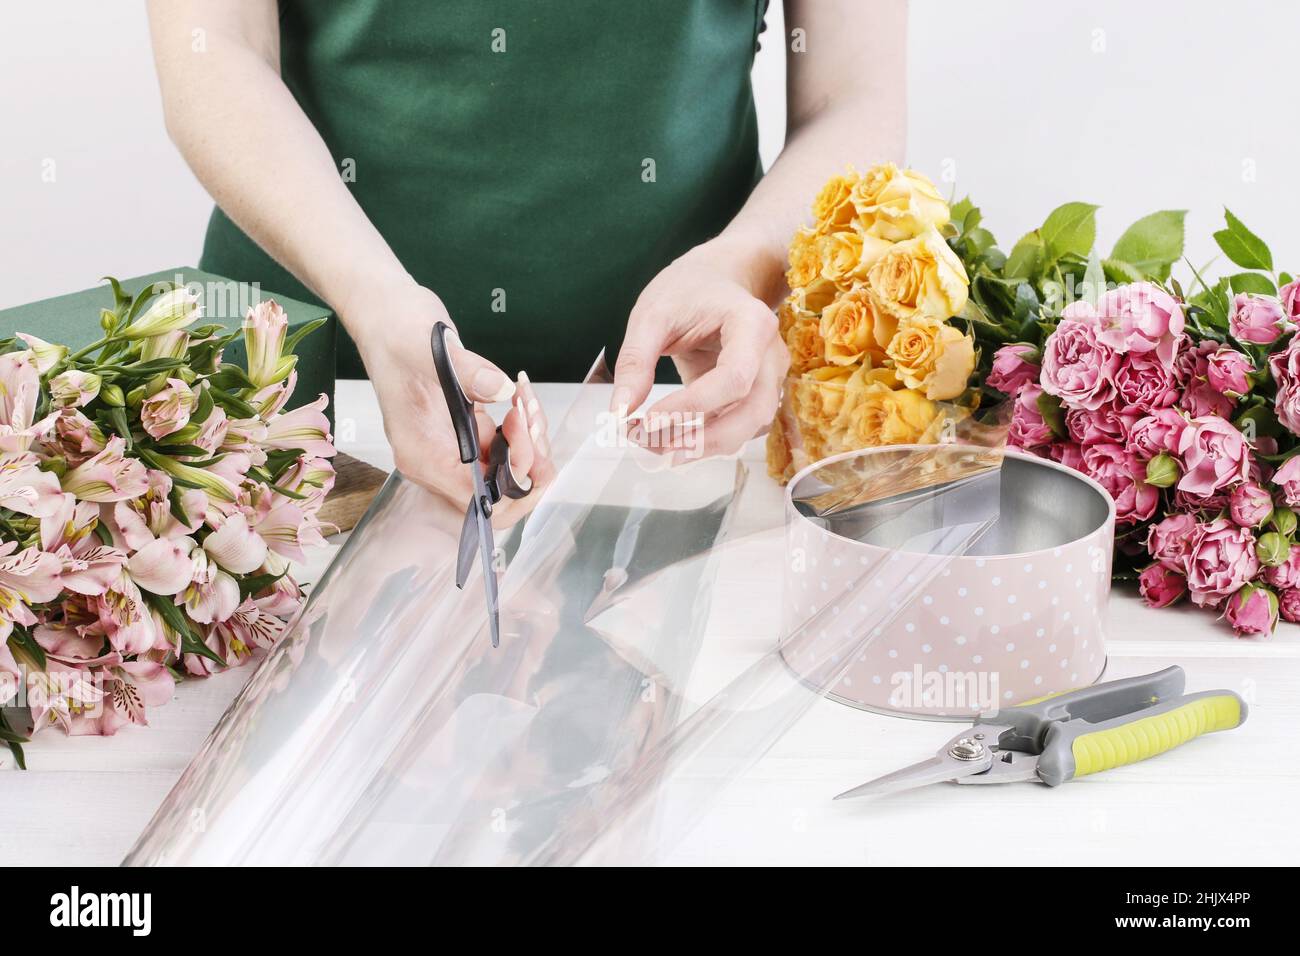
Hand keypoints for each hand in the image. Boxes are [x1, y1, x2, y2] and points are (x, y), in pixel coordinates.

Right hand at [348, 284, 553, 523]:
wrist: (384, 311)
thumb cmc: (394, 329)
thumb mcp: (429, 346)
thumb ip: (466, 371)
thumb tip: (502, 389)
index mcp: (421, 454)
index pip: (476, 496)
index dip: (510, 475)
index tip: (522, 429)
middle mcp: (436, 460)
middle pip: (495, 497)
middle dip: (528, 469)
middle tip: (534, 424)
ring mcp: (451, 446)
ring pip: (505, 473)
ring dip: (529, 447)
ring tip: (528, 402)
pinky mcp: (464, 430)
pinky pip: (503, 448)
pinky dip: (522, 431)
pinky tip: (522, 399)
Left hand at [612, 237, 788, 459]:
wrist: (719, 279)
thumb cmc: (689, 290)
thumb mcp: (652, 314)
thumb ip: (635, 360)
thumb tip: (620, 411)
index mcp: (752, 325)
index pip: (733, 378)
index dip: (694, 406)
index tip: (649, 420)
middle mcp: (771, 356)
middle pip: (751, 413)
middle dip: (701, 439)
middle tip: (649, 444)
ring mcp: (770, 378)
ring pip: (748, 428)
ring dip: (702, 445)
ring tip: (653, 444)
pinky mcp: (757, 395)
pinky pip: (739, 428)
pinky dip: (706, 441)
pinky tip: (671, 437)